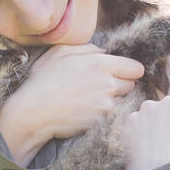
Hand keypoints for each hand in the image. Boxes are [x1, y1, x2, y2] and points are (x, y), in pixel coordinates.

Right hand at [0, 43, 145, 145]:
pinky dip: (107, 114)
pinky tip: (90, 112)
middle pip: (132, 85)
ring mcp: (107, 104)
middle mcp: (108, 83)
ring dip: (115, 100)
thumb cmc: (43, 80)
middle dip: (121, 85)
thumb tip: (103, 51)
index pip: (135, 68)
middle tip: (103, 87)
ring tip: (95, 101)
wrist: (34, 112)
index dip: (128, 70)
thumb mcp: (60, 52)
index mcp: (100, 63)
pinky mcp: (102, 121)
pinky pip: (114, 116)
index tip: (120, 73)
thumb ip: (87, 48)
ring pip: (123, 101)